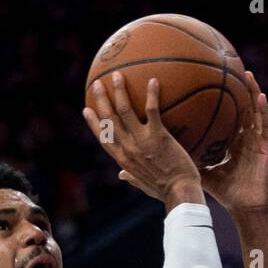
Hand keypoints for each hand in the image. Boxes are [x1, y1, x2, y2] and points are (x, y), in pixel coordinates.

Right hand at [83, 74, 202, 206]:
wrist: (180, 193)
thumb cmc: (164, 191)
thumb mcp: (143, 185)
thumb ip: (131, 178)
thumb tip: (121, 176)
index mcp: (123, 160)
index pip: (103, 138)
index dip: (93, 123)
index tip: (87, 109)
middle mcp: (128, 148)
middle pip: (109, 119)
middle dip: (101, 99)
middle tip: (97, 83)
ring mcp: (141, 141)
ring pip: (124, 110)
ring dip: (119, 90)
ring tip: (118, 74)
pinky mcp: (158, 136)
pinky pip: (152, 110)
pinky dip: (152, 94)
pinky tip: (153, 80)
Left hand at [198, 72, 267, 216]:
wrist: (246, 209)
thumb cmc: (227, 194)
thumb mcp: (203, 172)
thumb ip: (188, 160)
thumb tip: (166, 153)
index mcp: (234, 144)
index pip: (229, 117)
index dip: (224, 100)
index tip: (213, 82)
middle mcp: (248, 139)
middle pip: (244, 109)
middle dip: (238, 89)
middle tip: (229, 67)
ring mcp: (260, 143)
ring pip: (257, 112)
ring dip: (254, 92)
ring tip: (247, 74)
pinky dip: (265, 111)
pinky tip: (261, 96)